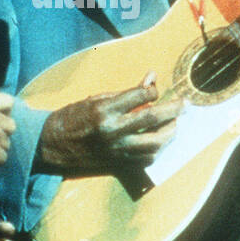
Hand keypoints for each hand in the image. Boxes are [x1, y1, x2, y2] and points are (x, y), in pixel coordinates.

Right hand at [36, 71, 181, 172]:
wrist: (54, 145)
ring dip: (170, 131)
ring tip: (175, 123)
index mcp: (105, 110)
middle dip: (173, 109)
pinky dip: (158, 148)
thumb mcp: (97, 98)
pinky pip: (146, 158)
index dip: (153, 90)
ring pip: (155, 142)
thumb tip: (151, 78)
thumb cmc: (74, 117)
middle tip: (185, 104)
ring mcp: (117, 148)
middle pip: (152, 118)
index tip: (156, 89)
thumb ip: (127, 92)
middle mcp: (113, 130)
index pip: (140, 96)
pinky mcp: (119, 162)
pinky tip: (161, 139)